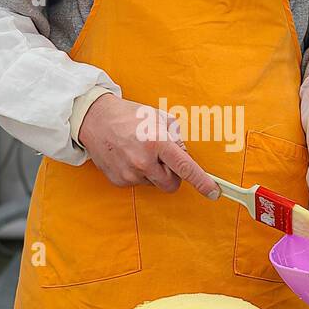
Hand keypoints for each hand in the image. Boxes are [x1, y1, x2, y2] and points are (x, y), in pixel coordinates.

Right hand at [78, 93, 219, 197]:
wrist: (94, 119)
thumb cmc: (129, 116)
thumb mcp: (158, 118)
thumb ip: (176, 138)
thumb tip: (184, 157)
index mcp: (157, 142)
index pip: (185, 167)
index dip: (202, 181)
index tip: (214, 192)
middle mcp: (143, 161)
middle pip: (171, 184)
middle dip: (173, 175)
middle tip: (163, 159)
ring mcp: (129, 174)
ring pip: (154, 184)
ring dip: (153, 173)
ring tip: (139, 152)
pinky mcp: (119, 181)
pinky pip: (138, 184)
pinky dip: (138, 174)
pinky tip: (128, 157)